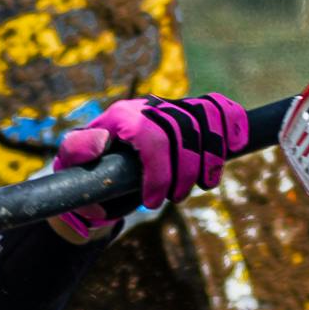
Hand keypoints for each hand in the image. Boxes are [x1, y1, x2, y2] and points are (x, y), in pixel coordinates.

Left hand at [50, 92, 260, 239]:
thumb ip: (76, 152)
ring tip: (205, 184)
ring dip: (211, 156)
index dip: (160, 171)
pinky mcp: (188, 114)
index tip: (152, 202)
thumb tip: (99, 142)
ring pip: (205, 118)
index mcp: (120, 117)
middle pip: (184, 130)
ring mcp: (170, 108)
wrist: (102, 171)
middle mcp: (148, 107)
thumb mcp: (71, 165)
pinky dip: (231, 121)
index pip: (151, 135)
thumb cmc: (85, 171)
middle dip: (185, 171)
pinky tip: (237, 143)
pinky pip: (217, 107)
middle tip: (175, 199)